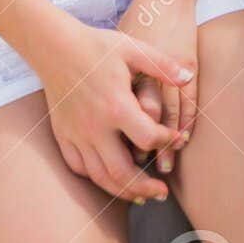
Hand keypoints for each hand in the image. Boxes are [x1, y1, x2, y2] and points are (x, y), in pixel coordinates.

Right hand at [35, 18, 188, 202]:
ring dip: (123, 191)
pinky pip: (79, 168)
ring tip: (141, 195)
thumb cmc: (98, 47)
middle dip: (146, 187)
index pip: (148, 138)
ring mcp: (76, 135)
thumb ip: (162, 66)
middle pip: (122, 172)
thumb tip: (188, 77)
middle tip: (162, 193)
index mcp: (116, 106)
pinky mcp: (63, 136)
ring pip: (100, 177)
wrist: (56, 47)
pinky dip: (96, 178)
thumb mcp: (133, 49)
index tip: (177, 138)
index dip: (167, 141)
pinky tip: (110, 177)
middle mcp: (95, 127)